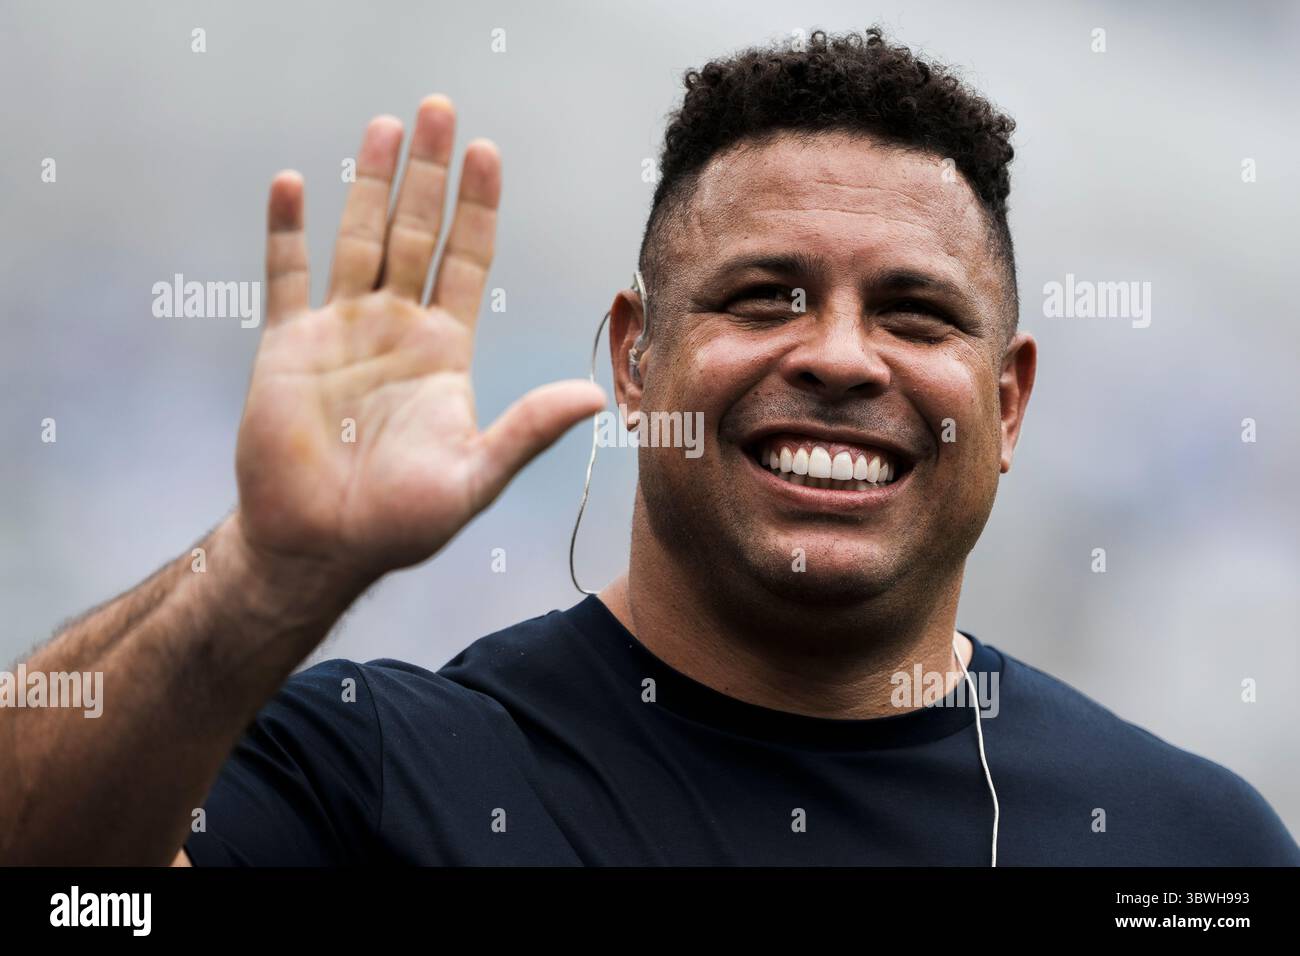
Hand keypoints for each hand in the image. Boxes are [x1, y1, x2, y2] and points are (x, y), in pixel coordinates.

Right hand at [234, 96, 605, 581]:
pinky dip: (287, 231)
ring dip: (370, 184)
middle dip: (430, 173)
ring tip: (386, 127)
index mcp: (444, 349)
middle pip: (417, 233)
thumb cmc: (400, 522)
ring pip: (358, 239)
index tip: (488, 154)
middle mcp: (395, 327)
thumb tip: (594, 399)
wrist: (320, 546)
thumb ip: (528, 431)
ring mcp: (340, 331)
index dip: (478, 208)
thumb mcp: (475, 475)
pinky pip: (287, 276)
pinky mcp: (288, 346)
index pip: (467, 260)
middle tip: (440, 109)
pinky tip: (295, 184)